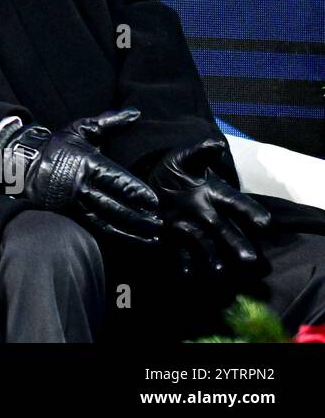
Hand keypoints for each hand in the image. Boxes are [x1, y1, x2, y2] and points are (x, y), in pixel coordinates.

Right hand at [2, 108, 162, 243]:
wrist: (21, 163)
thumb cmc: (56, 146)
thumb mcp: (81, 129)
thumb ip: (110, 121)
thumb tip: (136, 113)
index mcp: (88, 163)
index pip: (118, 180)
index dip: (137, 192)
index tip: (154, 202)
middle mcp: (81, 185)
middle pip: (115, 205)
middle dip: (140, 217)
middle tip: (159, 223)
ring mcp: (73, 203)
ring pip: (107, 221)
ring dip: (131, 231)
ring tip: (151, 237)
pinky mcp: (67, 215)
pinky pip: (94, 228)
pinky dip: (115, 236)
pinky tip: (130, 240)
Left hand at [148, 138, 270, 277]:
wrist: (151, 182)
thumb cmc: (174, 168)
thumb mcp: (184, 157)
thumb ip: (200, 151)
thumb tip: (216, 143)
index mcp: (214, 193)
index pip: (236, 203)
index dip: (250, 212)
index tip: (265, 223)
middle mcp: (208, 213)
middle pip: (226, 230)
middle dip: (238, 243)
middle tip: (251, 259)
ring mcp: (192, 227)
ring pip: (208, 244)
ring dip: (214, 257)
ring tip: (219, 270)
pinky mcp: (175, 237)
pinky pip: (183, 252)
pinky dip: (186, 263)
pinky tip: (188, 273)